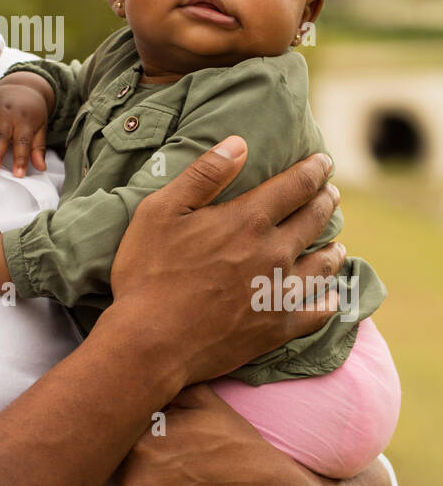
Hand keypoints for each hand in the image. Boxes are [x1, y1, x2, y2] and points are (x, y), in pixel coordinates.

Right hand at [0, 76, 53, 176]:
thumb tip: (41, 168)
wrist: (23, 87)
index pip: (23, 142)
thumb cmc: (31, 113)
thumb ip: (38, 148)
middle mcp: (7, 114)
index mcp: (24, 121)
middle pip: (0, 136)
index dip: (21, 158)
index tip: (18, 174)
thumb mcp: (40, 128)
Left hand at [89, 383, 314, 485]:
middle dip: (110, 474)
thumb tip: (130, 365)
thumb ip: (164, 387)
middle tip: (135, 472)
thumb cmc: (241, 454)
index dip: (106, 440)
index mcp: (139, 445)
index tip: (117, 441)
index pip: (98, 441)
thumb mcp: (207, 405)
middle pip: (96, 478)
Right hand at [99, 135, 343, 387]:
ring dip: (333, 250)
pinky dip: (328, 302)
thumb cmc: (148, 271)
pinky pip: (317, 313)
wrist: (150, 342)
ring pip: (323, 265)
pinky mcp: (276, 328)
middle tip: (332, 195)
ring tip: (337, 245)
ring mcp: (278, 292)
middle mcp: (273, 252)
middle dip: (327, 202)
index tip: (324, 162)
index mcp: (247, 219)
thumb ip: (203, 175)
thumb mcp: (161, 211)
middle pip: (314, 220)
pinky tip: (330, 297)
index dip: (314, 170)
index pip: (296, 186)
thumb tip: (239, 143)